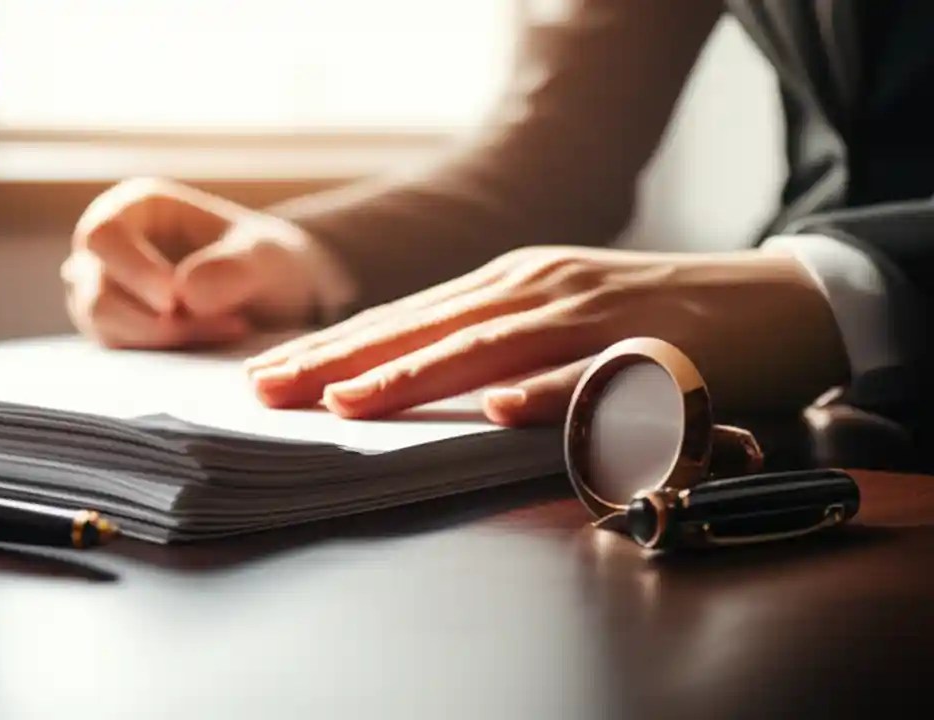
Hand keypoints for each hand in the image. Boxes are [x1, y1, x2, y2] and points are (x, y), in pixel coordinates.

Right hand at [62, 178, 324, 347]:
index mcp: (137, 207)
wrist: (276, 297)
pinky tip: (216, 341)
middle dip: (151, 318)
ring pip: (104, 326)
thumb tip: (186, 293)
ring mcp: (108, 291)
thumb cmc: (265, 262)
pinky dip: (166, 354)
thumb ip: (235, 268)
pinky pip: (121, 351)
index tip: (174, 300)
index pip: (103, 235)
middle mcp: (112, 248)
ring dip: (163, 338)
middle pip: (96, 290)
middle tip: (221, 325)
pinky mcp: (117, 331)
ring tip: (231, 329)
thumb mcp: (267, 258)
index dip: (132, 270)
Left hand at [245, 246, 849, 424]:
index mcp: (507, 284)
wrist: (775, 300)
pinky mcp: (654, 347)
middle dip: (341, 361)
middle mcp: (537, 289)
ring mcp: (593, 313)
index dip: (333, 347)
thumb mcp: (554, 315)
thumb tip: (404, 376)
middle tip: (270, 393)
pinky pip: (594, 375)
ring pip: (490, 346)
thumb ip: (488, 341)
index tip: (266, 376)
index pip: (403, 318)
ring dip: (415, 375)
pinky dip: (545, 391)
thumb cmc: (648, 316)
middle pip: (424, 328)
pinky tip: (499, 407)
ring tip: (349, 402)